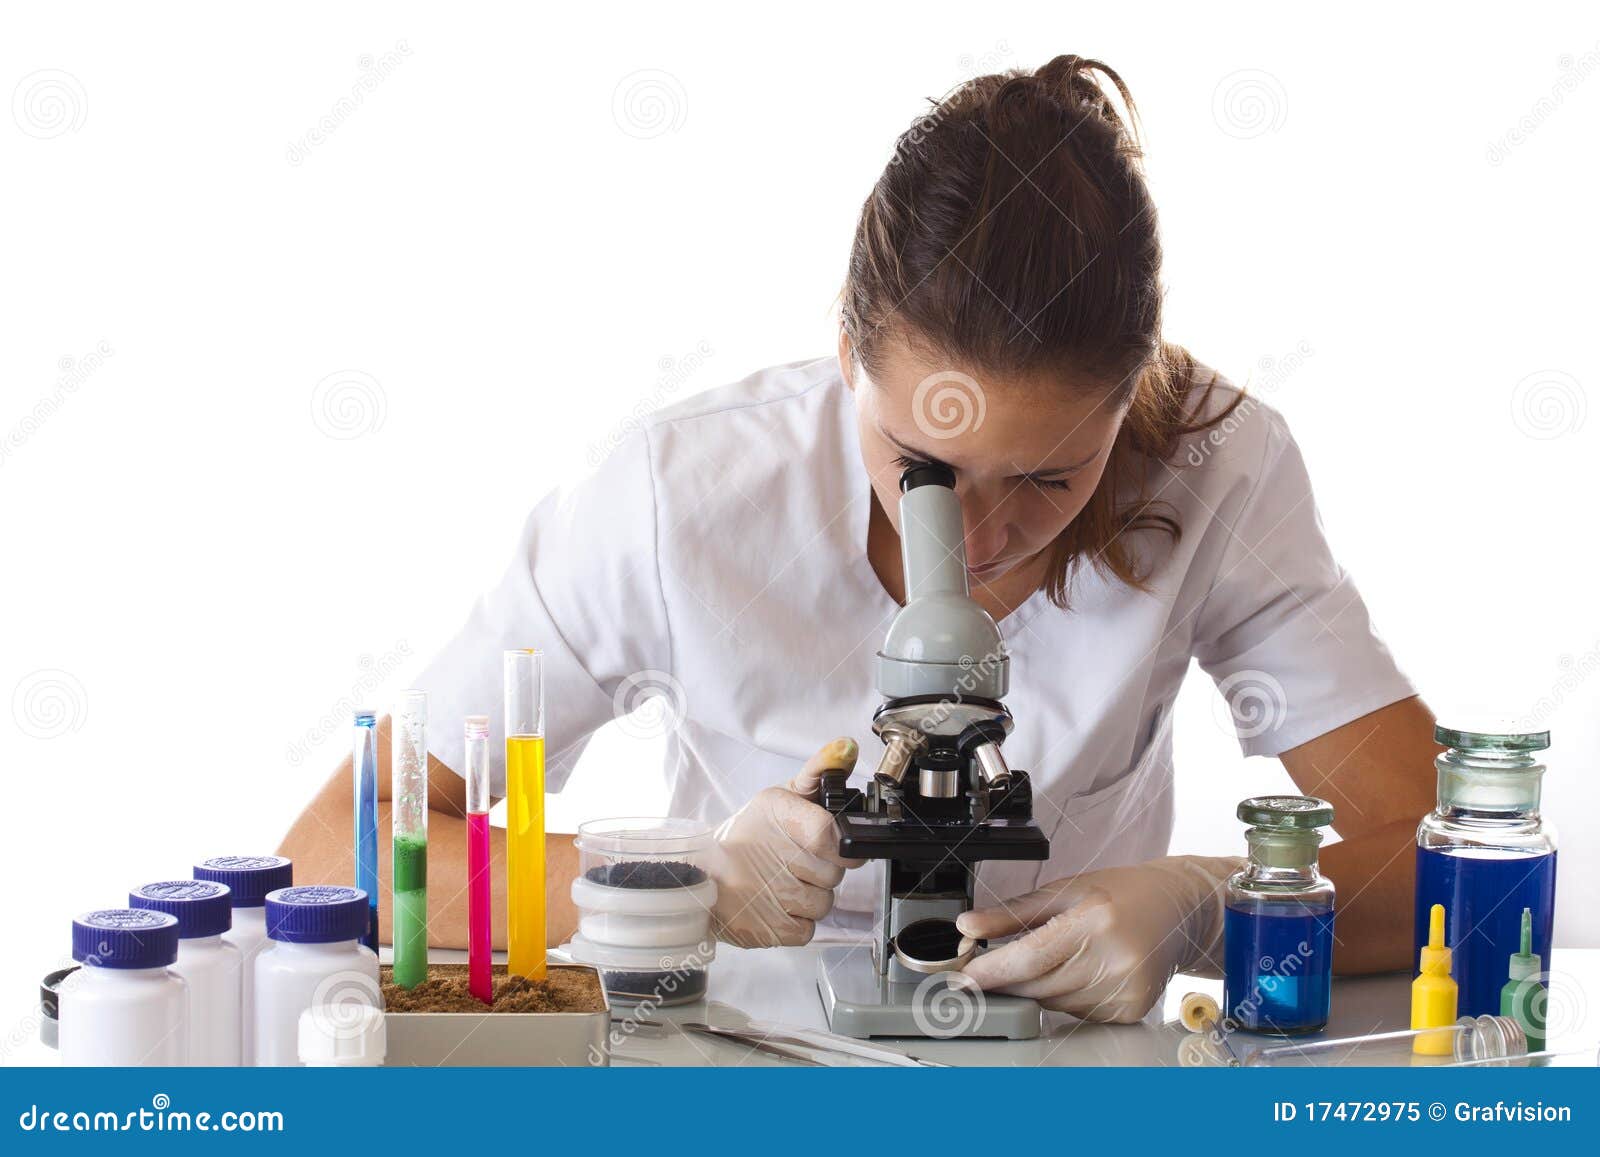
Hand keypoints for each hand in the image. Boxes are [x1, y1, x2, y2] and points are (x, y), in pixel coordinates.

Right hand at [706, 738, 865, 947]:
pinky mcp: (766, 929)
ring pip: (823, 903)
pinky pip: (807, 929)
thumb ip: (820, 770)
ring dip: (810, 897)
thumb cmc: (747, 836)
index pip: (828, 834)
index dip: (838, 845)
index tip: (831, 846)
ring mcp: (768, 896)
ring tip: (784, 883)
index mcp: (776, 814)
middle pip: (832, 874)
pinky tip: (777, 905)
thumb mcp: (780, 796)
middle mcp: (772, 855)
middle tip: (796, 863)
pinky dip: (797, 921)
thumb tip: (848, 746)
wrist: (698, 874)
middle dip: (821, 870)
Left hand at [955, 856, 1239, 1022]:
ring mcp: (1126, 989)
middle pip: (1038, 985)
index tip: (963, 976)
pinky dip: (1064, 996)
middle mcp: (1115, 959)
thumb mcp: (1064, 890)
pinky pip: (1076, 1012)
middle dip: (1006, 979)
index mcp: (1095, 920)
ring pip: (1053, 1002)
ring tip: (1053, 956)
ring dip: (1037, 987)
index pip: (1031, 956)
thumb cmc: (1121, 894)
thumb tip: (968, 926)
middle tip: (986, 969)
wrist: (1176, 911)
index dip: (992, 970)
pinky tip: (1078, 971)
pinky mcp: (1130, 1010)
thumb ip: (1012, 912)